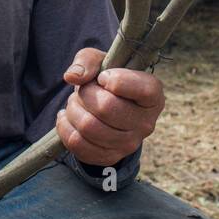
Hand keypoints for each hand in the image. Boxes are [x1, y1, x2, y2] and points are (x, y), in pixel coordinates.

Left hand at [55, 47, 163, 167]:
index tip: (103, 77)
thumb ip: (87, 61)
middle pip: (107, 107)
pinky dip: (65, 127)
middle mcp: (146, 123)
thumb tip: (73, 77)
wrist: (106, 109)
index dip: (116, 80)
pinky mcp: (109, 157)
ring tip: (76, 103)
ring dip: (73, 109)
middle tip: (84, 90)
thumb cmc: (107, 80)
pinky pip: (77, 143)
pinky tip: (68, 117)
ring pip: (89, 126)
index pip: (143, 90)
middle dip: (86, 93)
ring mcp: (129, 144)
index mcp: (153, 96)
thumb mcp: (101, 61)